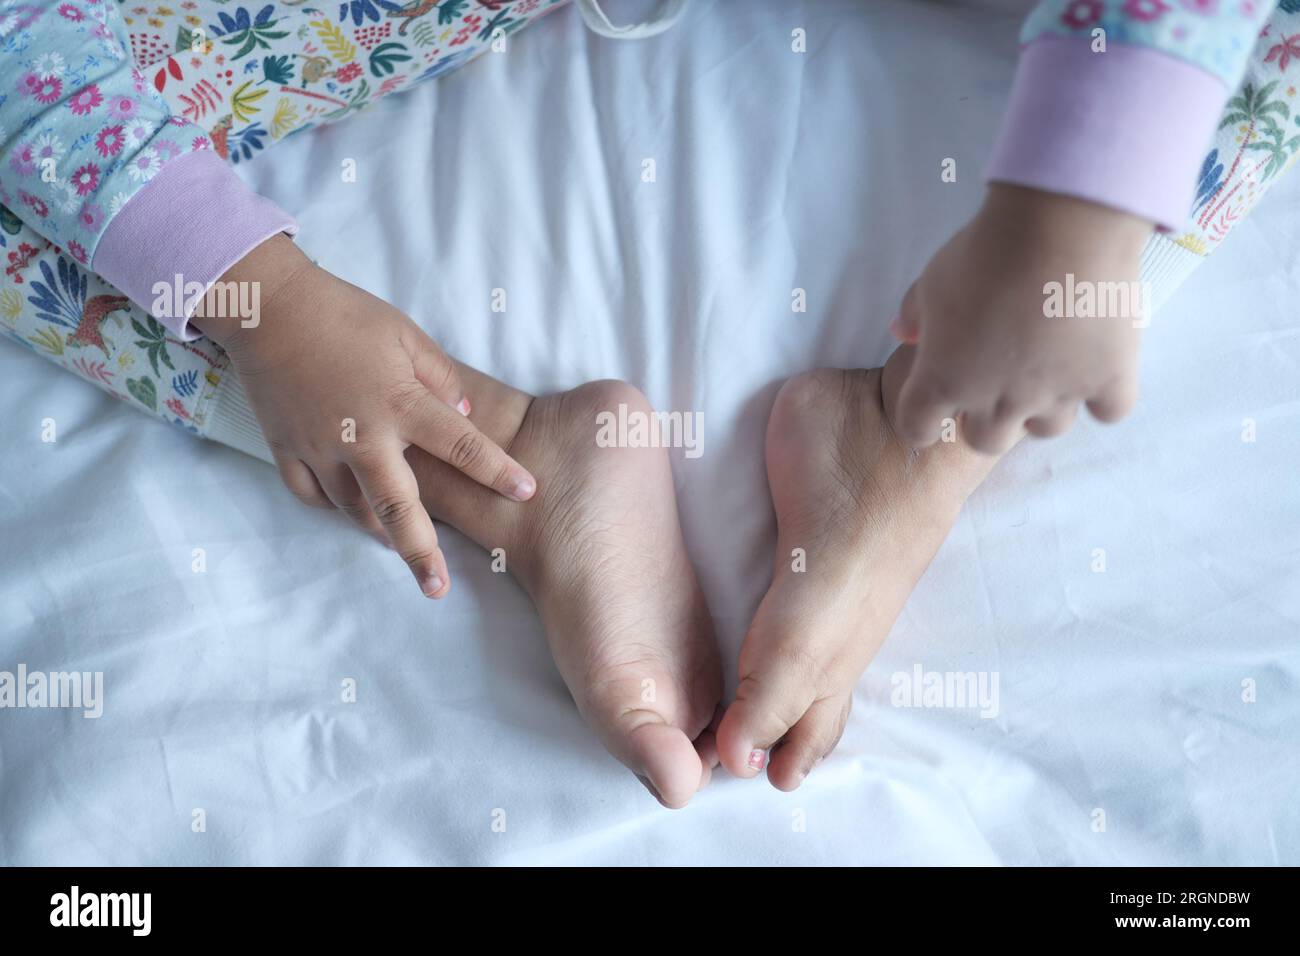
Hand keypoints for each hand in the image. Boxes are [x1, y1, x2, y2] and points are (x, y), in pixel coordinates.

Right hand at [193, 234, 535, 597]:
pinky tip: (352, 513)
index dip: (497, 471)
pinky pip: (311, 495)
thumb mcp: (407, 335)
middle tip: (438, 588)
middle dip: (421, 553)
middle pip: (397, 508)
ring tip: (403, 552)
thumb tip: (465, 418)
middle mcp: (361, 436)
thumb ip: (443, 379)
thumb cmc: (346, 315)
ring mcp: (319, 448)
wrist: (268, 308)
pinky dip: (333, 508)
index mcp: (399, 403)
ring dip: (380, 533)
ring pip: (353, 509)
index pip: (461, 446)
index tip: (527, 493)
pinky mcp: (286, 450)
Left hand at [891, 184, 1152, 453]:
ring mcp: (1055, 396)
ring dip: (1044, 406)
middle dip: (988, 418)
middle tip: (998, 381)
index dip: (924, 417)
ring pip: (1047, 429)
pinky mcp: (1108, 380)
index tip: (937, 400)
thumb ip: (913, 314)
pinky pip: (1109, 412)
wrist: (1060, 228)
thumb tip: (900, 333)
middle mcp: (997, 402)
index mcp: (943, 380)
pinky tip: (1098, 367)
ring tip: (1049, 368)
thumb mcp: (932, 279)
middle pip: (986, 441)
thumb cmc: (984, 252)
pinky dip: (1105, 395)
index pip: (918, 429)